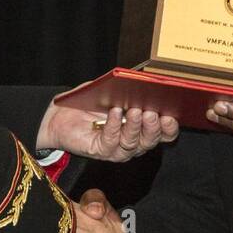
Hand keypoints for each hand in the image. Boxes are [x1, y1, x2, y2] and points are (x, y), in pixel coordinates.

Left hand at [37, 98, 178, 161]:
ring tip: (133, 110)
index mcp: (143, 128)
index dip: (169, 126)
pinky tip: (113, 113)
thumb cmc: (92, 101)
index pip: (164, 133)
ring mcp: (118, 149)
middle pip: (151, 140)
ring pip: (133, 143)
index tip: (170, 113)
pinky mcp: (101, 150)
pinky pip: (111, 142)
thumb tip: (145, 81)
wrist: (61, 114)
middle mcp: (134, 141)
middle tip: (152, 112)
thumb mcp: (114, 91)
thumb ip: (130, 89)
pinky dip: (113, 126)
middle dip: (153, 126)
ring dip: (134, 126)